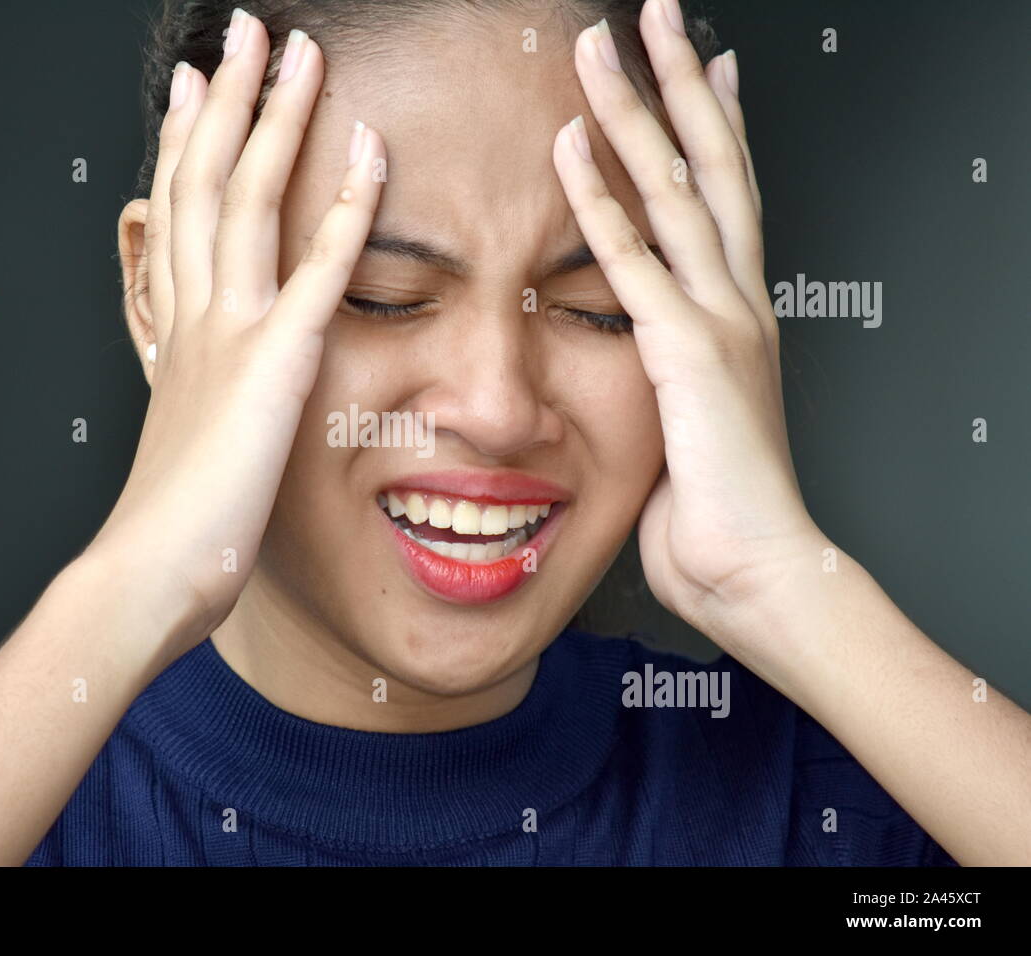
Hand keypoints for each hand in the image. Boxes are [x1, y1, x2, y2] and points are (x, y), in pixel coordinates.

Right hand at [94, 12, 385, 648]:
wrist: (147, 573)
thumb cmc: (170, 526)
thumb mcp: (177, 435)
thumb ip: (187, 387)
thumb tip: (189, 369)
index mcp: (174, 332)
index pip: (177, 214)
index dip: (185, 146)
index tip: (193, 92)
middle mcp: (194, 316)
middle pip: (204, 182)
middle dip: (224, 101)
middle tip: (240, 35)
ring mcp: (230, 333)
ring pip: (246, 200)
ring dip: (273, 119)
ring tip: (293, 51)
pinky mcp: (273, 365)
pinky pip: (317, 271)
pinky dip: (344, 208)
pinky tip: (369, 152)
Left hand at [551, 1, 819, 652]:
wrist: (756, 569)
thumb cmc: (718, 513)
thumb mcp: (686, 425)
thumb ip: (665, 378)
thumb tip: (644, 367)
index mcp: (736, 316)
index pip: (726, 199)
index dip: (715, 128)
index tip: (706, 67)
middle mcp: (736, 302)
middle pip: (711, 166)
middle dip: (681, 83)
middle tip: (657, 14)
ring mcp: (718, 320)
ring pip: (674, 190)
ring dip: (636, 111)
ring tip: (601, 48)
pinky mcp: (688, 353)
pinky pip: (634, 261)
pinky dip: (601, 201)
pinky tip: (571, 146)